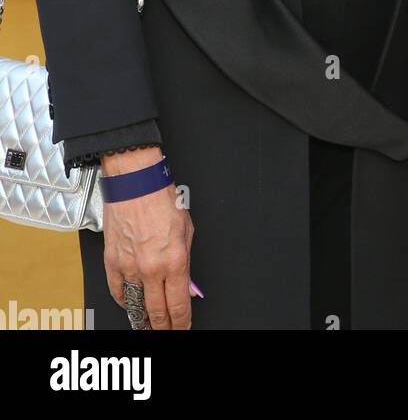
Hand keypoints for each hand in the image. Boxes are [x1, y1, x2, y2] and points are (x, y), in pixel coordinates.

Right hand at [101, 147, 194, 328]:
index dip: (181, 323)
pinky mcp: (112, 262)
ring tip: (147, 325)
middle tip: (166, 332)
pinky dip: (124, 301)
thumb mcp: (187, 232)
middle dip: (162, 327)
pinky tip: (130, 305)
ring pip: (134, 306)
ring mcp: (129, 268)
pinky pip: (117, 291)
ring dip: (142, 319)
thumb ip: (186, 263)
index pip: (177, 305)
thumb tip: (186, 287)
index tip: (182, 328)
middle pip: (156, 312)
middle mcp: (151, 269)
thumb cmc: (163, 201)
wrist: (136, 184)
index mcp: (174, 261)